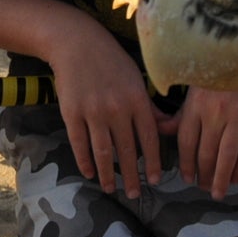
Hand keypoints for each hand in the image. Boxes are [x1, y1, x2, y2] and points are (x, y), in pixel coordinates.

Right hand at [50, 19, 163, 196]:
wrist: (76, 42)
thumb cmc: (110, 59)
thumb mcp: (135, 77)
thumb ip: (149, 105)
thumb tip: (165, 127)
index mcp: (136, 98)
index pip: (150, 137)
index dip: (154, 162)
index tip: (156, 180)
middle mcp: (117, 108)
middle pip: (127, 150)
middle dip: (132, 176)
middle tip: (135, 194)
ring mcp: (93, 112)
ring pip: (103, 152)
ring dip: (108, 174)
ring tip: (112, 189)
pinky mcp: (72, 113)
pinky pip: (80, 144)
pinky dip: (85, 162)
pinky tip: (90, 173)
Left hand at [162, 87, 237, 200]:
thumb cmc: (221, 71)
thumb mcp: (196, 86)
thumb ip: (181, 112)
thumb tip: (161, 129)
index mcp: (196, 104)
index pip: (187, 141)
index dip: (186, 164)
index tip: (186, 178)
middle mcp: (215, 113)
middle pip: (206, 153)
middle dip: (202, 175)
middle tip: (202, 187)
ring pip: (226, 156)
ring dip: (220, 179)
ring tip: (217, 192)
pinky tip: (237, 178)